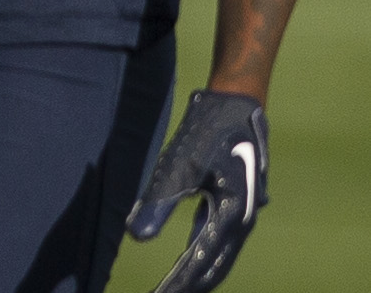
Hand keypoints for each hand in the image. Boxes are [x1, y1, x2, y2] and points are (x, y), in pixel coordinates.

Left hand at [128, 90, 269, 292]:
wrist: (236, 104)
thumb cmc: (207, 132)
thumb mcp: (179, 166)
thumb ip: (159, 203)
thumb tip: (135, 237)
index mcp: (233, 216)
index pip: (200, 262)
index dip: (178, 283)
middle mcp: (243, 220)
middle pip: (214, 266)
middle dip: (189, 284)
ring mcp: (242, 213)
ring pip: (219, 254)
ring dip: (197, 273)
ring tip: (174, 288)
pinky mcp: (235, 202)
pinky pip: (218, 237)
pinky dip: (202, 252)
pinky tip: (188, 260)